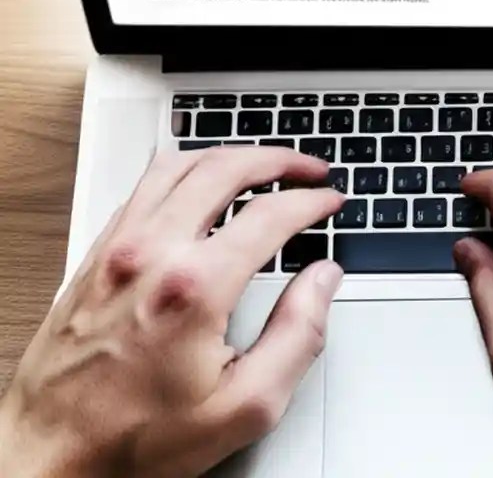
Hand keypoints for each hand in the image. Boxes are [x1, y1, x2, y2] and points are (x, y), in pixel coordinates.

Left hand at [0, 147, 344, 477]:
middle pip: (224, 170)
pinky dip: (184, 171)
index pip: (270, 215)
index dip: (312, 201)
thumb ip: (299, 335)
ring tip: (261, 164)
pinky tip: (202, 185)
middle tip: (307, 169)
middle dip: (278, 160)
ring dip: (229, 156)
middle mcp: (151, 254)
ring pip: (179, 166)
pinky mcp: (96, 256)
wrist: (51, 454)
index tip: (330, 202)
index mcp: (195, 289)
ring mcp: (117, 250)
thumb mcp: (246, 406)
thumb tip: (323, 281)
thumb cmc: (138, 438)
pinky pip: (144, 187)